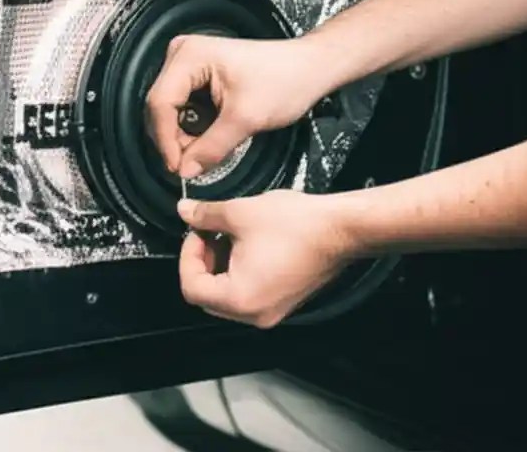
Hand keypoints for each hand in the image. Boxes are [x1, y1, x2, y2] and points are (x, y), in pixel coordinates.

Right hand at [145, 35, 330, 177]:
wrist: (308, 68)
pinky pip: (182, 106)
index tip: (177, 168)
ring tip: (205, 151)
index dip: (165, 140)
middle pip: (160, 106)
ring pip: (169, 109)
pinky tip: (209, 137)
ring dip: (183, 135)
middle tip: (191, 165)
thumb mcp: (246, 119)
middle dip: (174, 139)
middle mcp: (181, 54)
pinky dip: (193, 127)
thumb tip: (185, 170)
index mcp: (189, 56)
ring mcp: (187, 63)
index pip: (160, 103)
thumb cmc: (285, 81)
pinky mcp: (195, 74)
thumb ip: (211, 147)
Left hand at [177, 190, 355, 327]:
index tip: (196, 232)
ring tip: (229, 235)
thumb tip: (183, 211)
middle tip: (209, 233)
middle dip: (203, 262)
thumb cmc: (293, 224)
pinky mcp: (284, 302)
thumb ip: (205, 216)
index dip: (187, 257)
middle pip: (208, 297)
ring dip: (220, 266)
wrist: (343, 229)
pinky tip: (247, 245)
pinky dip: (239, 272)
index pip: (192, 288)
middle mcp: (254, 315)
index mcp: (239, 300)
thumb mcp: (239, 213)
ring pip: (228, 295)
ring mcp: (272, 312)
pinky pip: (249, 294)